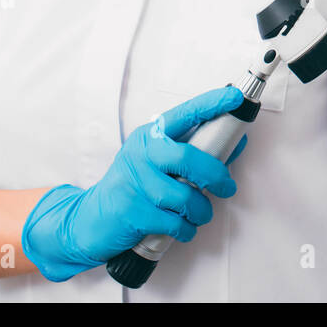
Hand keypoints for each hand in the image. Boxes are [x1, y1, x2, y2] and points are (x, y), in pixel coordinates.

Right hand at [21, 85, 247, 281]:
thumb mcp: (157, 161)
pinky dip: (186, 229)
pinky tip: (185, 228)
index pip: (184, 114)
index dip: (211, 104)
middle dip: (216, 175)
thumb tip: (235, 143)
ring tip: (202, 213)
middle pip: (188, 158)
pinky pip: (173, 222)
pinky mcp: (133, 213)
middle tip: (227, 187)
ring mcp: (135, 184)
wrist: (91, 218)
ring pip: (184, 196)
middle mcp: (141, 155)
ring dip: (201, 210)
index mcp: (150, 136)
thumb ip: (194, 152)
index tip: (234, 97)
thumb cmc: (134, 185)